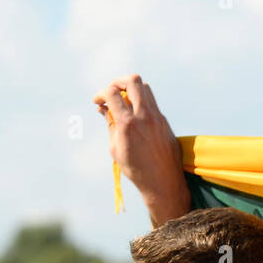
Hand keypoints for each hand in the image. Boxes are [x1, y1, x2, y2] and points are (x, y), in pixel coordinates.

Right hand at [93, 74, 190, 223]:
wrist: (164, 182)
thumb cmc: (136, 169)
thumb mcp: (115, 148)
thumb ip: (110, 124)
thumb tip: (103, 107)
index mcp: (128, 124)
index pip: (112, 92)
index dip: (101, 93)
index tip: (98, 102)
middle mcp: (145, 117)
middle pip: (132, 80)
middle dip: (117, 81)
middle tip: (111, 92)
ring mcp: (158, 118)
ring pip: (145, 87)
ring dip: (131, 90)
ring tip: (123, 103)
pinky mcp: (165, 122)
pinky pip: (152, 102)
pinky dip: (140, 102)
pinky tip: (134, 115)